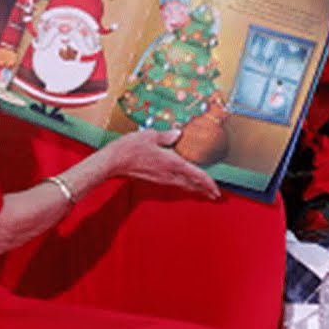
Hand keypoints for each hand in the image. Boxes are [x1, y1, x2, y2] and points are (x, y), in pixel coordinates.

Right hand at [105, 128, 220, 199]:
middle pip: (192, 184)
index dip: (208, 183)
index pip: (196, 175)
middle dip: (204, 190)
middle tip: (215, 195)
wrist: (112, 162)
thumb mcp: (150, 136)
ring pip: (183, 186)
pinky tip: (184, 183)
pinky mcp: (154, 180)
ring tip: (203, 191)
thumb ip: (166, 136)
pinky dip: (184, 185)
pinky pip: (174, 184)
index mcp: (172, 163)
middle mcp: (169, 174)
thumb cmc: (130, 148)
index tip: (217, 190)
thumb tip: (177, 133)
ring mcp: (161, 179)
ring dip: (195, 188)